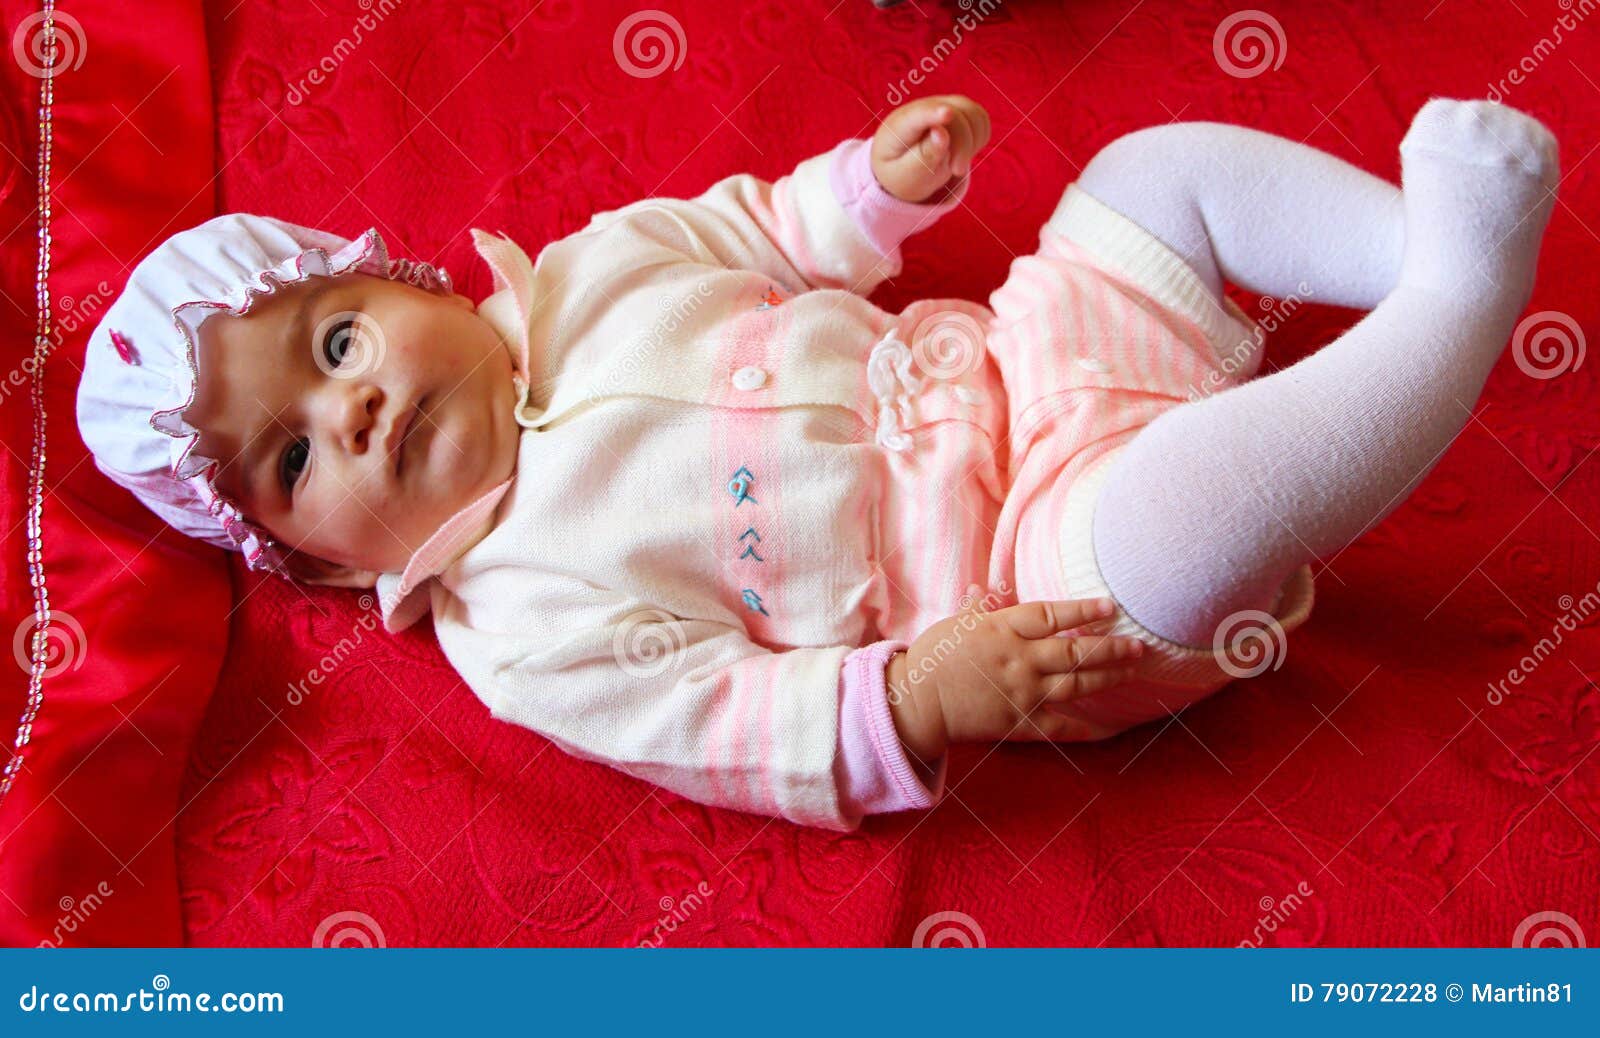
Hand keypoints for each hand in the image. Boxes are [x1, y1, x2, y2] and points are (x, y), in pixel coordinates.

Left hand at [871, 94, 991, 202]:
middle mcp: (922, 108)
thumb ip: (923, 157)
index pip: (917, 115)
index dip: (933, 113)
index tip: (946, 114)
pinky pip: (980, 118)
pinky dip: (980, 137)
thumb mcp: (907, 176)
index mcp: (899, 126)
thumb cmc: (903, 173)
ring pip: (972, 113)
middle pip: (954, 116)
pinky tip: (966, 153)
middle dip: (962, 145)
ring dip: (973, 142)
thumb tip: (941, 133)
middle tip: (957, 170)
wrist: (905, 166)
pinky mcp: (959, 109)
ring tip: (956, 164)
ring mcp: (942, 105)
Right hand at [885, 597, 1145, 761]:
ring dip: (1108, 676)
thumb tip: (985, 589)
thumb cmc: (934, 658)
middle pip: (1075, 651)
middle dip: (1111, 647)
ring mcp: (1023, 692)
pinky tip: (1114, 726)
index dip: (1083, 610)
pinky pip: (1063, 726)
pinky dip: (1090, 727)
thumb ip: (979, 608)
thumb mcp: (956, 624)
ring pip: (1076, 684)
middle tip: (1139, 644)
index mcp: (1002, 629)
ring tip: (1133, 669)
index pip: (1051, 616)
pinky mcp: (1021, 722)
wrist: (916, 703)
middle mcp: (1019, 659)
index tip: (1110, 607)